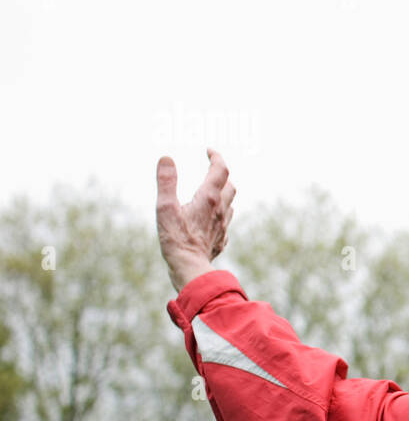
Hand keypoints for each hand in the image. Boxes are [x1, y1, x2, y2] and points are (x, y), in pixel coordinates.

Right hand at [156, 148, 235, 292]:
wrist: (190, 269)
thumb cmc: (176, 239)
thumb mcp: (165, 207)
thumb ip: (166, 182)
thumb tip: (166, 158)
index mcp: (209, 198)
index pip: (220, 170)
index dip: (216, 157)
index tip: (208, 151)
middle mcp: (220, 210)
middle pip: (230, 186)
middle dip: (221, 174)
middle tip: (210, 170)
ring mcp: (222, 227)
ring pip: (230, 204)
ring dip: (224, 194)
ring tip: (211, 191)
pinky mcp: (220, 240)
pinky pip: (225, 223)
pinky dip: (220, 214)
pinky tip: (211, 218)